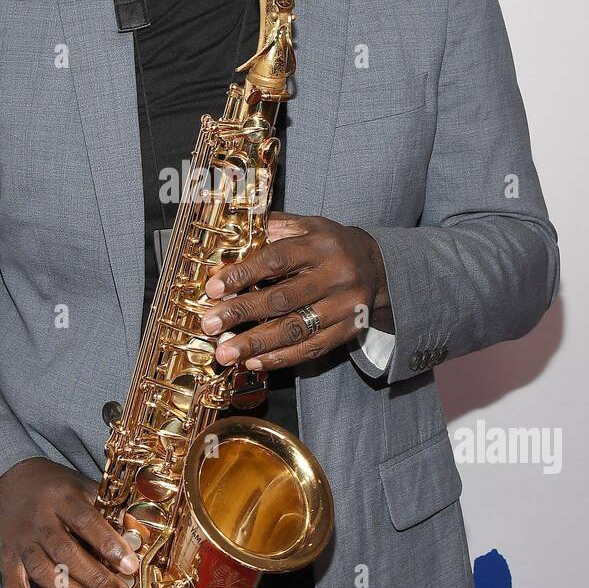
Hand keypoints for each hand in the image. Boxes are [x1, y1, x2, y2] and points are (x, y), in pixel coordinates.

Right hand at [0, 458, 138, 587]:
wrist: (8, 481)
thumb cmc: (55, 488)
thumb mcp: (81, 485)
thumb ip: (107, 508)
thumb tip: (137, 536)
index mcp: (61, 497)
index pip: (86, 520)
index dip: (108, 543)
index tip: (130, 566)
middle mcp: (37, 521)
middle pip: (65, 551)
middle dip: (95, 577)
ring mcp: (19, 544)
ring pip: (44, 574)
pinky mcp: (5, 563)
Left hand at [200, 212, 393, 371]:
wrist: (378, 267)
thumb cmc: (329, 245)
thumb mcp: (306, 226)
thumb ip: (271, 230)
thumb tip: (228, 240)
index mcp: (321, 244)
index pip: (277, 259)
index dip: (243, 274)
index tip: (213, 288)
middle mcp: (336, 275)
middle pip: (283, 298)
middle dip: (242, 313)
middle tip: (210, 325)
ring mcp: (345, 306)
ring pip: (296, 329)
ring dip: (257, 344)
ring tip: (226, 353)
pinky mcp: (350, 330)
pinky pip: (312, 348)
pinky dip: (281, 358)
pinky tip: (255, 361)